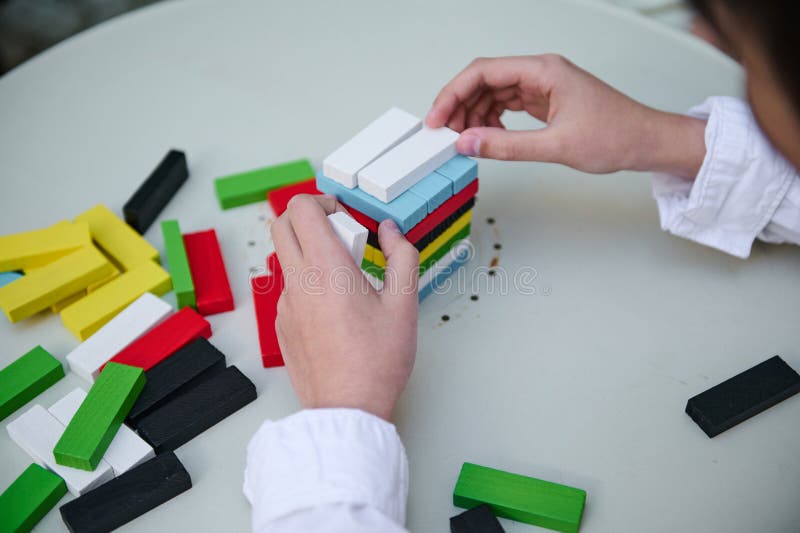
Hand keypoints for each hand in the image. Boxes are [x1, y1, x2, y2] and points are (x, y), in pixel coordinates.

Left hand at [270, 195, 419, 421]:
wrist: (346, 409)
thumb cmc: (376, 361)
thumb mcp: (404, 304)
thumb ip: (402, 256)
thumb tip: (391, 232)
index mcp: (326, 268)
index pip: (300, 208)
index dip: (322, 201)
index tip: (344, 216)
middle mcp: (298, 282)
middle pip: (281, 224)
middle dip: (309, 219)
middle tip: (341, 239)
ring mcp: (284, 305)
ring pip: (286, 258)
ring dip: (310, 254)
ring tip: (346, 282)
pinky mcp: (281, 325)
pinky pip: (289, 289)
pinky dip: (308, 284)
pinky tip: (336, 311)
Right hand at [426, 55, 705, 176]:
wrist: (646, 142)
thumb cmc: (616, 136)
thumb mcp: (555, 146)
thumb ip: (507, 146)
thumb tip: (468, 144)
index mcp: (544, 70)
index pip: (484, 72)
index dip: (453, 94)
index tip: (437, 119)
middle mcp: (541, 72)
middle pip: (484, 79)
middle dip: (459, 105)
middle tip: (445, 134)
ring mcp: (543, 85)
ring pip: (494, 92)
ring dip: (474, 114)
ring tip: (464, 139)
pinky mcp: (546, 101)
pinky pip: (507, 104)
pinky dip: (491, 120)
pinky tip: (486, 136)